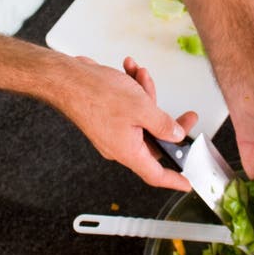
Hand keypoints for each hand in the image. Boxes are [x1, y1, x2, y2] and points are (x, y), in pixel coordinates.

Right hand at [55, 53, 197, 190]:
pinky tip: (129, 71)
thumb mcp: (141, 108)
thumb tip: (176, 135)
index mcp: (128, 151)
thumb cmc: (95, 94)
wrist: (66, 78)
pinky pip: (127, 108)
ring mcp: (111, 130)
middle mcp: (118, 145)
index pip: (155, 174)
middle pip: (153, 140)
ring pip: (141, 118)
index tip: (186, 183)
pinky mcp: (105, 116)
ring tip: (141, 76)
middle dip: (168, 121)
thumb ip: (163, 124)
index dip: (173, 180)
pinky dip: (132, 90)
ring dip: (146, 95)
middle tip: (186, 115)